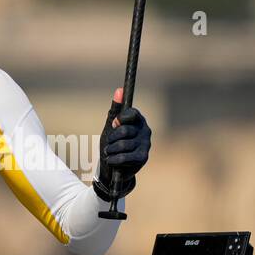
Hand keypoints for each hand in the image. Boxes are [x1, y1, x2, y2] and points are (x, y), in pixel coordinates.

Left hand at [93, 87, 151, 201]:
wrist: (113, 164)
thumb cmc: (112, 141)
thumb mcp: (111, 125)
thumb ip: (115, 109)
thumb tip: (119, 90)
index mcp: (138, 119)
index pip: (132, 113)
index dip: (120, 119)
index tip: (113, 124)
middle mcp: (145, 130)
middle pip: (125, 130)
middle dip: (112, 138)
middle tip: (108, 143)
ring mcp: (146, 144)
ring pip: (123, 144)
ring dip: (111, 149)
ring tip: (109, 152)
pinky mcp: (143, 157)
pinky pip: (125, 157)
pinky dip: (114, 159)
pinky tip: (110, 160)